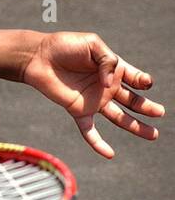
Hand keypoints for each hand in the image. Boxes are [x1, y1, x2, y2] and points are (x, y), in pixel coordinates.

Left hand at [20, 32, 164, 158]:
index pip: (135, 78)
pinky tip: (109, 154)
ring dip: (136, 126)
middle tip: (160, 113)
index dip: (142, 81)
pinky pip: (90, 131)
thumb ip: (108, 61)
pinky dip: (98, 144)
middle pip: (132, 101)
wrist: (38, 57)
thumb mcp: (92, 44)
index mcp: (113, 69)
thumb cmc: (65, 46)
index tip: (145, 83)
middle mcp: (106, 87)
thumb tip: (110, 85)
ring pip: (119, 117)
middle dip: (147, 108)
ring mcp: (94, 100)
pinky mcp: (78, 110)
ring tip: (154, 135)